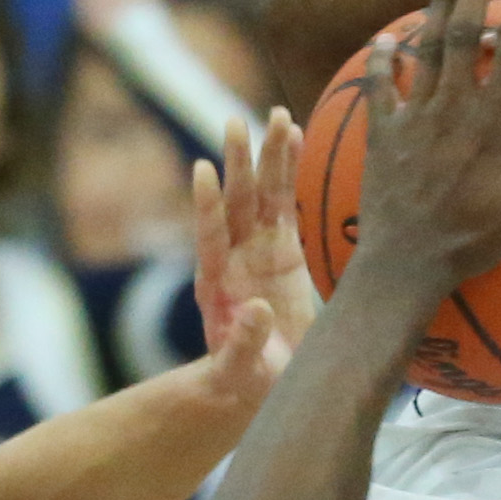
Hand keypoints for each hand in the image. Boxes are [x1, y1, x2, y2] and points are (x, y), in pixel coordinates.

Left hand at [193, 107, 312, 358]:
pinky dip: (290, 172)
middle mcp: (233, 259)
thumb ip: (244, 345)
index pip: (210, 237)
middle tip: (235, 122)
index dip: (207, 206)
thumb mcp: (242, 372)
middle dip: (238, 165)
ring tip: (276, 116)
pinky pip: (286, 203)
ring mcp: (257, 250)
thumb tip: (256, 311)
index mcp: (216, 286)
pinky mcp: (283, 250)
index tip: (203, 170)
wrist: (258, 382)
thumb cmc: (247, 383)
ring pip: (262, 195)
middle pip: (235, 204)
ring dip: (267, 157)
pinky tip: (297, 137)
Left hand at [355, 0, 500, 299]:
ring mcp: (411, 121)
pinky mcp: (381, 136)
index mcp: (488, 125)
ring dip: (434, 9)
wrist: (402, 269)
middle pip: (462, 37)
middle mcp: (448, 112)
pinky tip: (385, 39)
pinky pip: (378, 87)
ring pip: (423, 51)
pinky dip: (382, 60)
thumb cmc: (471, 245)